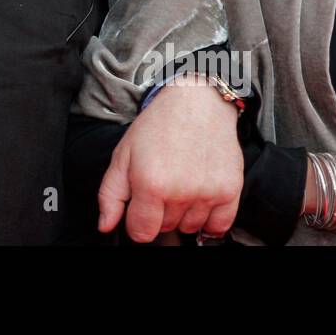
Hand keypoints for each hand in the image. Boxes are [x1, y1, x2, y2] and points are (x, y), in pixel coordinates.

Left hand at [97, 80, 243, 241]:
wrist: (197, 102)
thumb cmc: (158, 125)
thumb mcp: (123, 154)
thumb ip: (111, 194)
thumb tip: (105, 226)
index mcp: (151, 184)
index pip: (141, 233)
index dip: (137, 221)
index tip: (140, 206)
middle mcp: (181, 192)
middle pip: (165, 228)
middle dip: (159, 211)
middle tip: (162, 182)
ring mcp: (208, 193)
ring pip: (190, 227)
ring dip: (183, 213)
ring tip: (182, 182)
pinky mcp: (230, 190)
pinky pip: (218, 227)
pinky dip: (209, 219)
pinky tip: (200, 197)